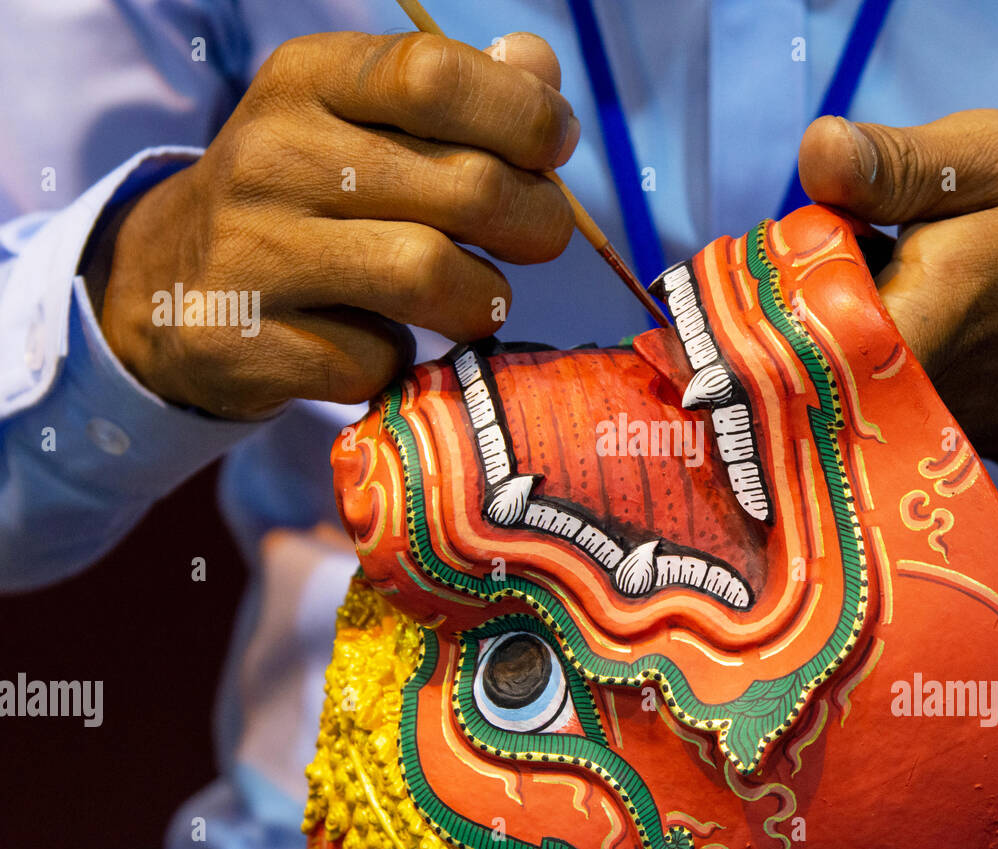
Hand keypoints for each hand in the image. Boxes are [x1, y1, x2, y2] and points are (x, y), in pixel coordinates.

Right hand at [90, 31, 578, 418]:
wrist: (171, 286)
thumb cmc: (308, 195)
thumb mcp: (363, 120)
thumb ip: (460, 90)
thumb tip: (538, 65)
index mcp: (307, 80)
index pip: (436, 75)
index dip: (525, 116)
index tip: (553, 147)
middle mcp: (272, 156)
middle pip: (467, 186)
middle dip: (537, 223)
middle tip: (534, 238)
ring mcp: (252, 253)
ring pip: (431, 277)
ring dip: (482, 300)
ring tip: (471, 296)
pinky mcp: (245, 343)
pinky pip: (377, 361)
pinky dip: (401, 360)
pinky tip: (377, 337)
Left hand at [797, 110, 997, 464]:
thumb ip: (899, 165)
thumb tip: (815, 153)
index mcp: (911, 329)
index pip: (785, 313)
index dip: (786, 266)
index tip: (834, 231)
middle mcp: (895, 401)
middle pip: (792, 346)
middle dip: (805, 290)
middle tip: (867, 248)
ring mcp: (899, 432)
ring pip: (816, 371)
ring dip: (829, 321)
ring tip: (891, 283)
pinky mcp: (905, 442)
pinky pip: (846, 393)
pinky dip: (853, 351)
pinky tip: (899, 323)